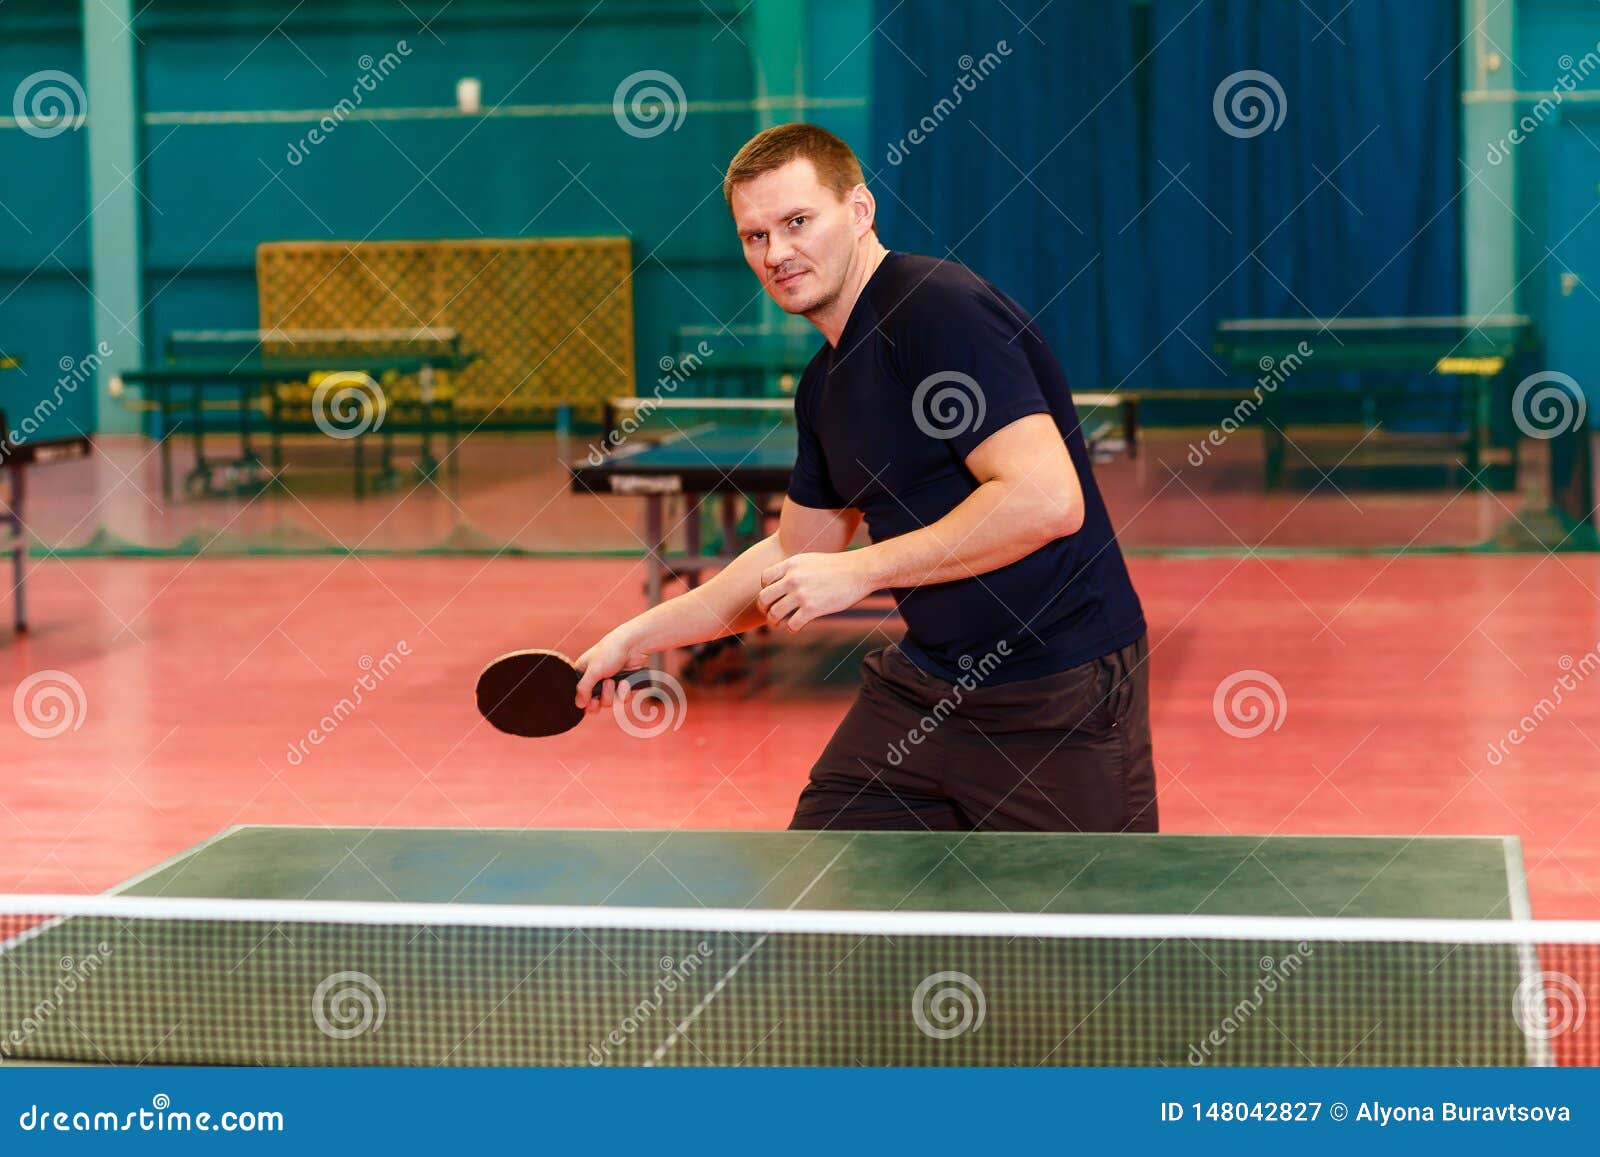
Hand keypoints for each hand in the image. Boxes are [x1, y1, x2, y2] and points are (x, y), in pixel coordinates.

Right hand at [574, 627, 649, 711]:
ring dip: (613, 693)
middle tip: (607, 685)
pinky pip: (622, 699)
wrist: (634, 645)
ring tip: (615, 680)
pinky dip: (624, 692)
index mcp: (583, 674)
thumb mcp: (593, 670)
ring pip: (609, 702)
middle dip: (603, 697)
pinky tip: (626, 682)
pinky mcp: (623, 686)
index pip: (580, 695)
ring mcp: (610, 684)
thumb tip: (579, 705)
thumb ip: (583, 689)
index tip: (593, 701)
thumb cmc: (610, 651)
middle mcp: (595, 680)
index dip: (586, 702)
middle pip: (595, 703)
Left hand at [757, 552, 873, 631]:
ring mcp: (801, 594)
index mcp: (791, 564)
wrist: (859, 571)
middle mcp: (792, 578)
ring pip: (774, 614)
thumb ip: (794, 569)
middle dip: (764, 608)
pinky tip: (796, 627)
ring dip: (774, 622)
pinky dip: (791, 628)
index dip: (766, 589)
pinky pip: (791, 624)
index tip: (774, 596)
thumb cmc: (837, 567)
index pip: (764, 579)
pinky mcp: (812, 609)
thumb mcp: (810, 560)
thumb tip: (783, 582)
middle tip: (770, 613)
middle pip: (764, 598)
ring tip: (779, 624)